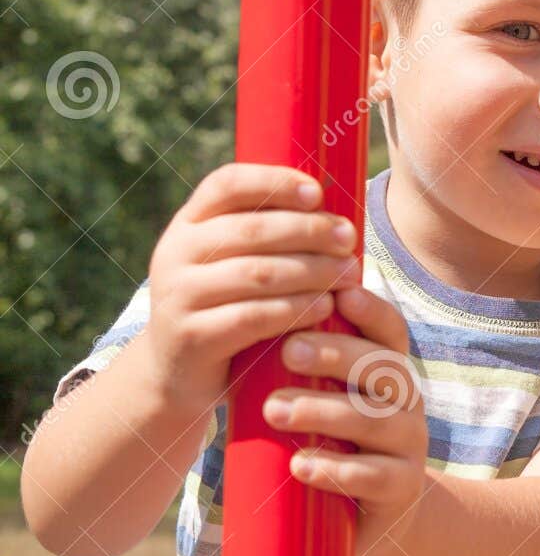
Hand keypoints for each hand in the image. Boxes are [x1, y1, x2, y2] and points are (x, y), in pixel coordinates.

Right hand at [142, 162, 362, 416]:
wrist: (177, 374)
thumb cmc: (224, 307)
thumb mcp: (232, 263)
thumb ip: (267, 237)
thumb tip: (335, 216)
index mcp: (189, 223)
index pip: (227, 184)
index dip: (274, 181)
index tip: (317, 193)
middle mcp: (176, 252)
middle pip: (251, 230)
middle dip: (308, 231)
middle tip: (348, 239)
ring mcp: (178, 295)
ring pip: (256, 273)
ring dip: (311, 271)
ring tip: (347, 274)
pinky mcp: (191, 336)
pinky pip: (252, 317)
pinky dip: (295, 309)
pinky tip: (325, 307)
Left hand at [262, 284, 428, 540]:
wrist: (373, 513)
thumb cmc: (335, 442)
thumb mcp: (327, 396)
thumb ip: (302, 363)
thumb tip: (243, 316)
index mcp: (389, 371)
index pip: (390, 330)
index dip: (371, 310)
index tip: (338, 294)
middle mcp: (407, 402)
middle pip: (382, 368)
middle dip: (336, 355)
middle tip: (289, 351)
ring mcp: (410, 445)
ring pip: (374, 420)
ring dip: (323, 412)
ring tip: (276, 410)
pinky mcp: (402, 488)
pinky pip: (373, 476)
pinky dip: (334, 469)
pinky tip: (299, 465)